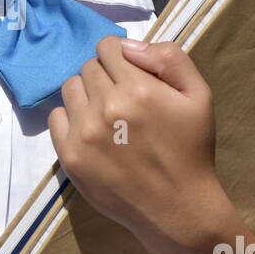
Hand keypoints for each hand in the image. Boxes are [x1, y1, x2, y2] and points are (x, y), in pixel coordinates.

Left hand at [48, 36, 227, 248]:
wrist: (177, 208)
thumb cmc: (190, 150)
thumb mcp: (198, 96)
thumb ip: (169, 58)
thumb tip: (130, 46)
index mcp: (137, 88)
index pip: (107, 47)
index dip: (119, 56)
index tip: (129, 73)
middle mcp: (105, 107)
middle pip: (88, 67)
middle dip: (105, 75)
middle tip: (123, 99)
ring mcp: (83, 133)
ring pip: (70, 88)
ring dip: (86, 94)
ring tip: (106, 115)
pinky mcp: (69, 156)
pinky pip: (56, 116)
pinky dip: (71, 118)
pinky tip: (92, 132)